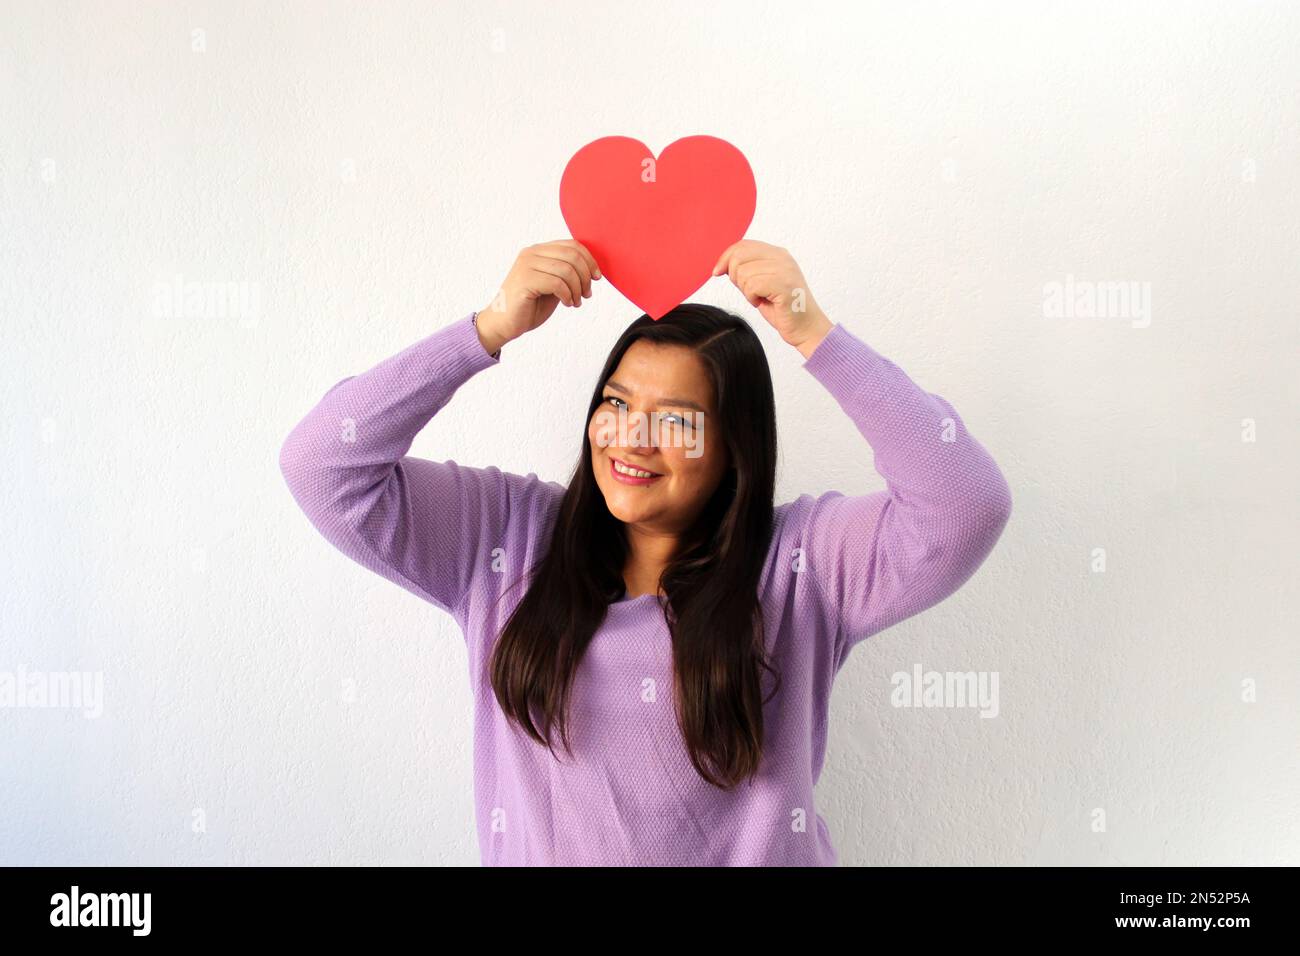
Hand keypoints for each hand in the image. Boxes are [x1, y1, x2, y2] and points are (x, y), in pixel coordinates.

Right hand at [476, 240, 601, 354]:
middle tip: (587, 294)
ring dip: (577, 289)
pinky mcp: (525, 280)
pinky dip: (567, 295)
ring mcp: (526, 265)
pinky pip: (557, 283)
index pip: (572, 245)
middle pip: (572, 256)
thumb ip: (567, 273)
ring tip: (576, 301)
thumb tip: (592, 269)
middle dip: (586, 276)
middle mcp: (531, 253)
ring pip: (567, 270)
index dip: (590, 260)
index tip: (597, 278)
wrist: (505, 323)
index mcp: (538, 250)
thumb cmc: (530, 305)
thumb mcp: (553, 284)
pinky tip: (567, 303)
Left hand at [711, 239, 831, 358]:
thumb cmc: (782, 310)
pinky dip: (751, 298)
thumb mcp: (761, 284)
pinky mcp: (784, 284)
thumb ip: (747, 271)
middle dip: (734, 276)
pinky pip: (752, 285)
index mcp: (778, 254)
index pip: (743, 245)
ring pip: (743, 272)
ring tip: (759, 298)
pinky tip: (762, 303)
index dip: (725, 257)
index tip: (717, 272)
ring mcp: (785, 270)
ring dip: (745, 290)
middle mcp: (782, 258)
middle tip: (748, 291)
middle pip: (740, 256)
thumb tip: (722, 265)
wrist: (805, 328)